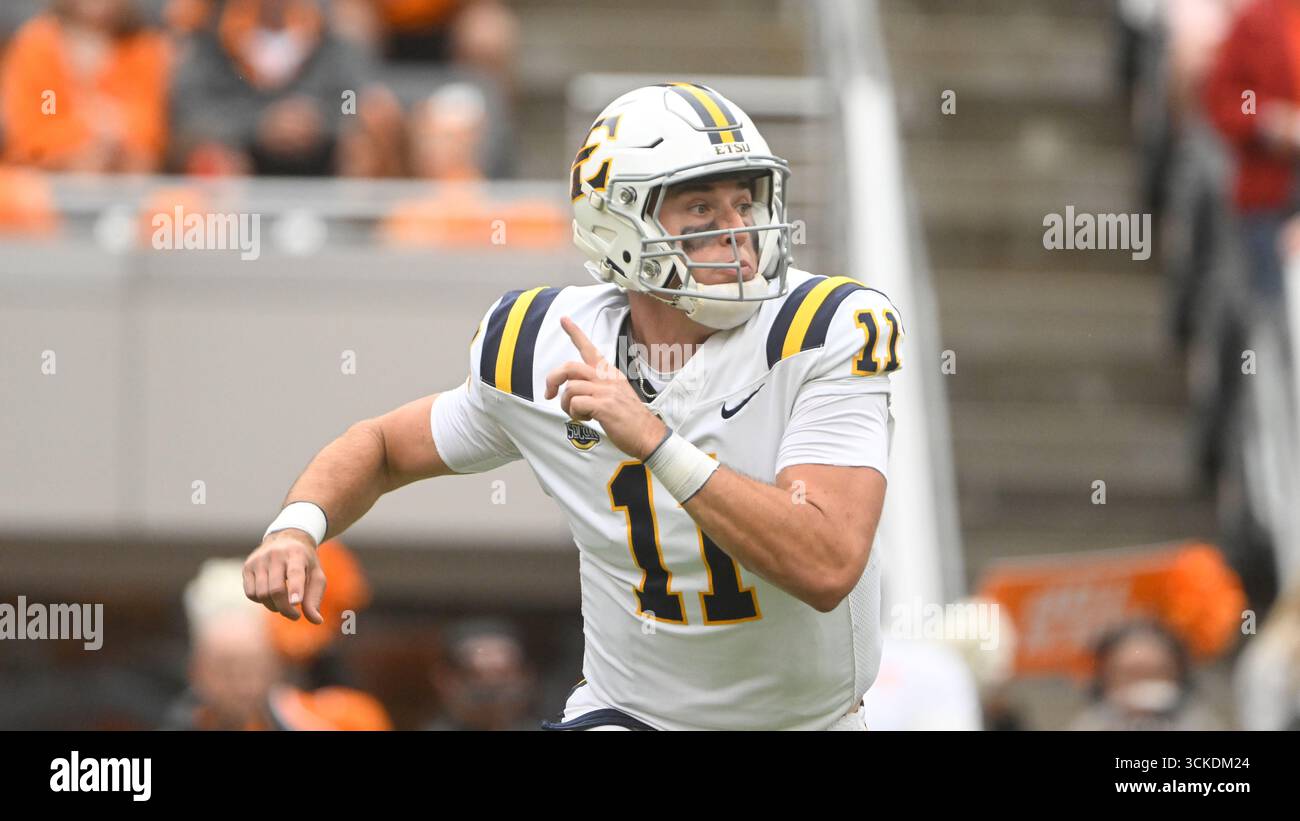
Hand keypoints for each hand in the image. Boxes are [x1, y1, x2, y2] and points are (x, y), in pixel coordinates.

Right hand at [242, 529, 325, 622]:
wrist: (286, 539)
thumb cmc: (305, 562)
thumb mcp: (316, 575)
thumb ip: (315, 598)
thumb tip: (316, 621)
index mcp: (297, 554)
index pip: (294, 572)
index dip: (295, 588)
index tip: (296, 602)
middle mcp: (276, 554)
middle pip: (276, 589)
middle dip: (285, 608)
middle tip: (295, 616)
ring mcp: (259, 560)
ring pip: (262, 594)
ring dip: (273, 607)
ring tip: (284, 605)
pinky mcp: (247, 567)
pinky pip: (250, 593)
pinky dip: (261, 601)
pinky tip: (270, 597)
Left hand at [545, 316, 667, 458]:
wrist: (648, 435)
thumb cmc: (630, 418)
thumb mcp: (616, 394)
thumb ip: (597, 387)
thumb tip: (574, 391)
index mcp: (609, 373)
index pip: (590, 349)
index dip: (575, 333)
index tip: (564, 320)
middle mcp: (607, 378)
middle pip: (570, 366)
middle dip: (553, 379)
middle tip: (549, 394)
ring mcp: (606, 391)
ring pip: (570, 388)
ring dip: (567, 405)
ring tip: (579, 414)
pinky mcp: (604, 405)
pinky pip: (576, 403)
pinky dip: (575, 414)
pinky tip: (588, 419)